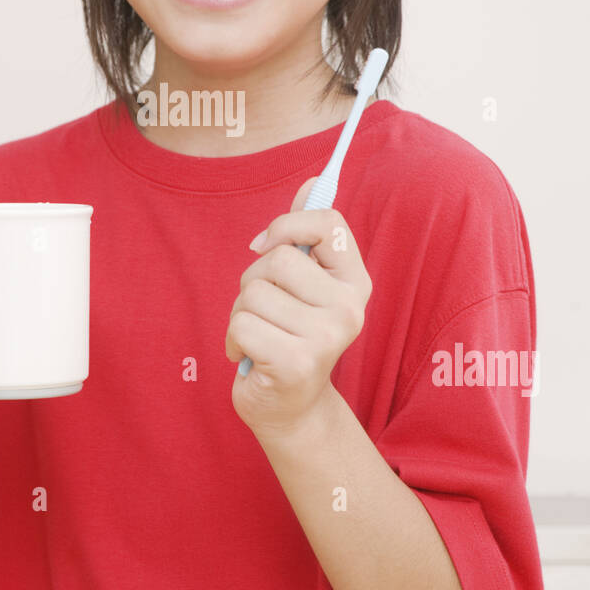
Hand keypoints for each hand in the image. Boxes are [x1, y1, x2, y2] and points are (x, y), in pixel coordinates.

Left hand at [226, 178, 371, 437]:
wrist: (290, 408)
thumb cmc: (289, 335)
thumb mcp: (301, 284)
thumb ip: (305, 235)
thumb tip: (312, 181)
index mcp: (356, 282)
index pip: (327, 222)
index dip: (286, 226)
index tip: (267, 245)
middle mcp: (350, 309)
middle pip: (278, 259)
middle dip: (253, 282)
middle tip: (264, 312)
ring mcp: (327, 337)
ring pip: (253, 293)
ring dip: (240, 314)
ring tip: (258, 337)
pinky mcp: (296, 363)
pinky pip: (241, 324)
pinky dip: (233, 340)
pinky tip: (250, 357)